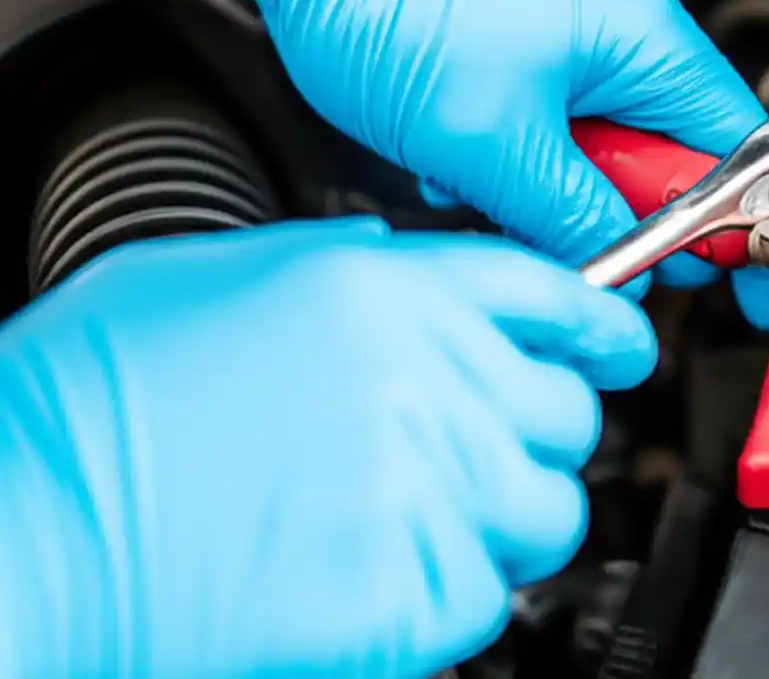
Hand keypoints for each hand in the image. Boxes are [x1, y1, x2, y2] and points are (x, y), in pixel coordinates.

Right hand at [0, 217, 654, 676]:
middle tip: (474, 449)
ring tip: (422, 519)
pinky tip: (379, 570)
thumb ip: (336, 266)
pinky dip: (452, 590)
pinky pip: (490, 592)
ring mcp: (425, 487)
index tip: (621, 346)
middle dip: (531, 433)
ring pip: (548, 508)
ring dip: (502, 517)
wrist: (34, 528)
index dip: (602, 323)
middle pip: (565, 411)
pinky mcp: (409, 590)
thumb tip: (403, 267)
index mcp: (379, 293)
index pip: (552, 293)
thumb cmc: (95, 406)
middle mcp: (422, 379)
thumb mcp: (212, 277)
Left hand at [213, 0, 768, 327]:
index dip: (749, 224)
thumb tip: (626, 266)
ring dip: (561, 182)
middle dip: (626, 209)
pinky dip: (526, 151)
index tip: (754, 277)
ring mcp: (579, 20)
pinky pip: (561, 115)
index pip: (738, 148)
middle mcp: (625, 19)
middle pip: (671, 152)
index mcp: (642, 35)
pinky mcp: (532, 30)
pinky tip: (475, 146)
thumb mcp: (490, 144)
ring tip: (497, 171)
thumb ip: (573, 218)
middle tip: (585, 238)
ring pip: (607, 143)